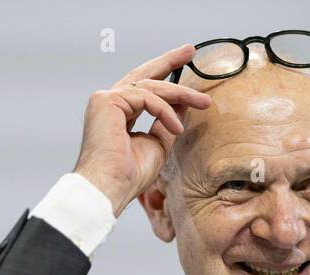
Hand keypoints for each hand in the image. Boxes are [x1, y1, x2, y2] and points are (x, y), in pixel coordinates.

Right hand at [72, 43, 213, 216]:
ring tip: (204, 103)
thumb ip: (167, 122)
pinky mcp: (107, 100)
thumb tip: (183, 104)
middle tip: (190, 50)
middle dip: (169, 61)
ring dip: (180, 94)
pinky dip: (166, 111)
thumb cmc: (129, 175)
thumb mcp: (157, 144)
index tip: (185, 65)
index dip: (164, 75)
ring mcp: (105, 99)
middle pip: (143, 75)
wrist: (109, 188)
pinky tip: (177, 128)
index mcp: (118, 113)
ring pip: (151, 87)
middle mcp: (109, 102)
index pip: (143, 88)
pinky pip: (146, 97)